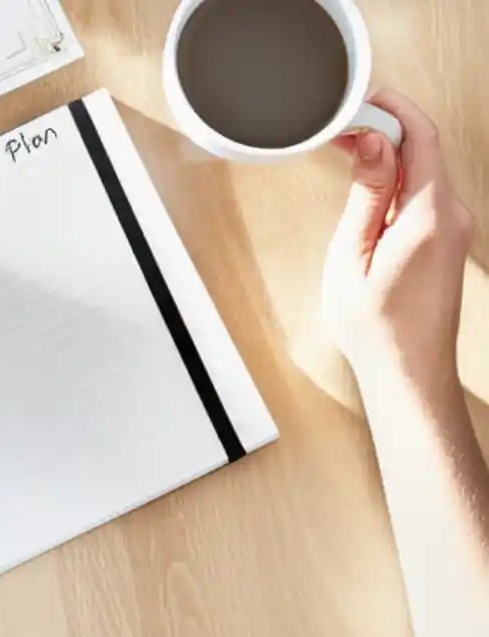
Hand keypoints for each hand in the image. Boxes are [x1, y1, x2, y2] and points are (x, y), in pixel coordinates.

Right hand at [322, 89, 474, 390]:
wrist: (407, 370)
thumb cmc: (375, 326)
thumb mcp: (353, 255)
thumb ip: (368, 194)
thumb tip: (377, 144)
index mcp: (430, 216)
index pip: (422, 137)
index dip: (391, 110)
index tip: (356, 105)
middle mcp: (453, 216)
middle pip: (425, 148)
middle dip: (384, 128)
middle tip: (340, 129)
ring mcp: (456, 227)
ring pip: (425, 168)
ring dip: (389, 154)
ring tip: (347, 154)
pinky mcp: (449, 238)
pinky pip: (426, 192)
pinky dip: (398, 178)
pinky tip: (368, 185)